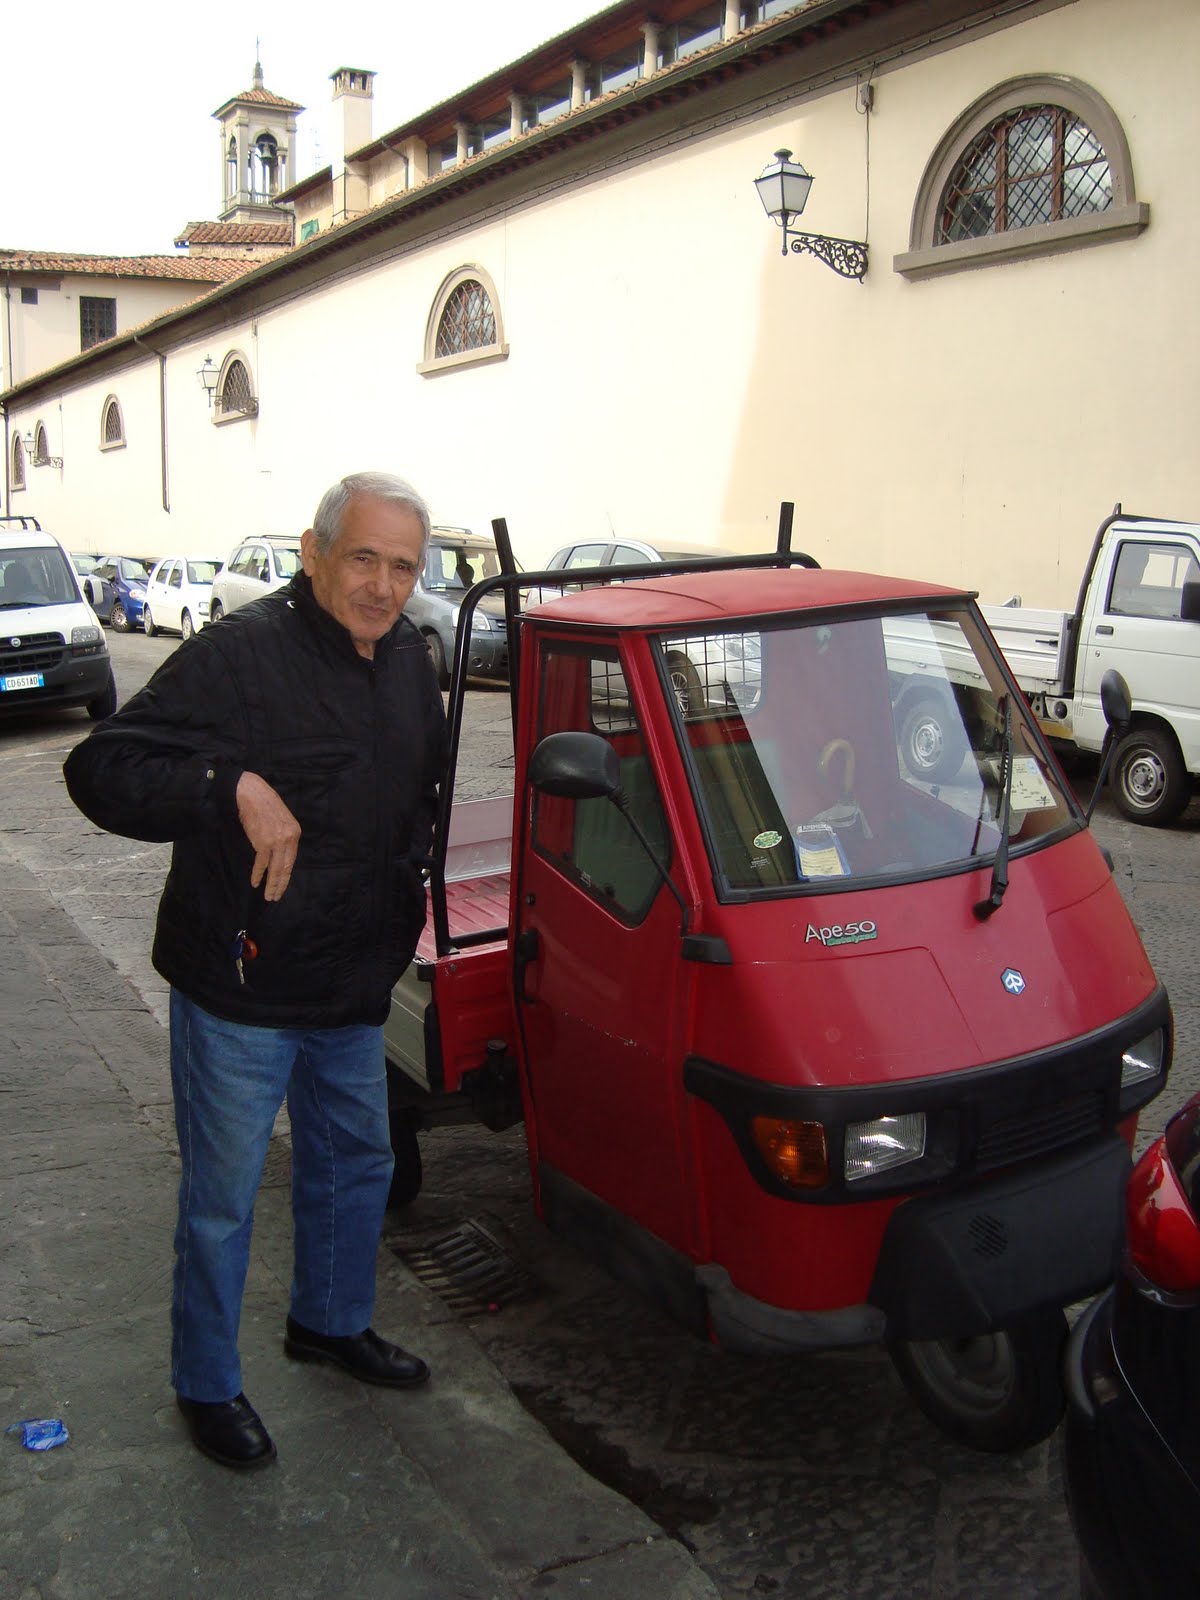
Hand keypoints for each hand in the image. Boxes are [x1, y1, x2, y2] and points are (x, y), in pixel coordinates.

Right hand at [236, 771, 300, 901]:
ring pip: (275, 869)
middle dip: (280, 885)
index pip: (292, 860)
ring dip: (270, 884)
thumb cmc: (264, 804)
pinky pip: (261, 863)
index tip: (282, 886)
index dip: (286, 875)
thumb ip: (283, 836)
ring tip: (268, 895)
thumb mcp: (282, 819)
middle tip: (275, 897)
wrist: (251, 793)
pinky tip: (256, 882)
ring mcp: (276, 841)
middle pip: (285, 868)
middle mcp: (289, 838)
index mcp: (295, 833)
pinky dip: (258, 874)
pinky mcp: (263, 842)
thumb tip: (280, 853)